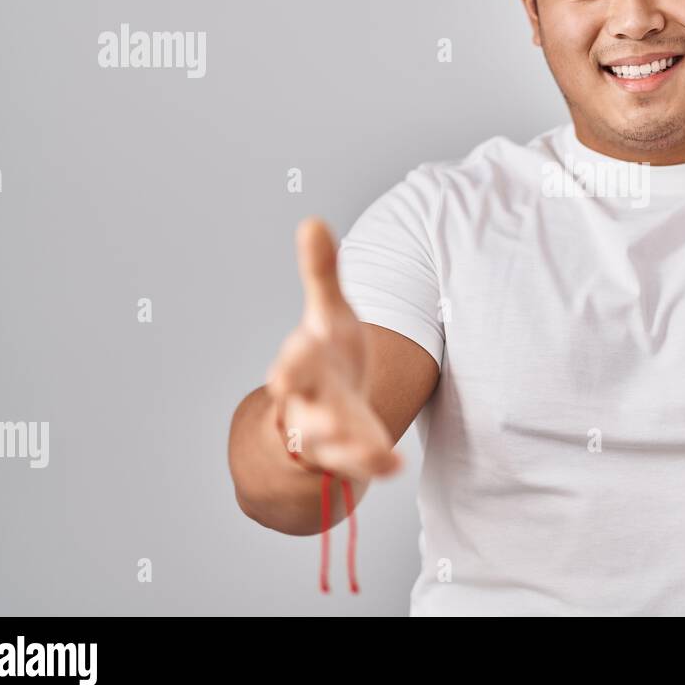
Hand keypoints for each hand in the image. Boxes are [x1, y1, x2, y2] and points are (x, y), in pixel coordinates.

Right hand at [264, 218, 402, 482]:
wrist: (319, 415)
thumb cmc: (327, 357)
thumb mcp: (328, 314)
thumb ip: (321, 273)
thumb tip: (312, 220)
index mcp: (303, 363)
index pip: (293, 363)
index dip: (292, 364)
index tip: (289, 365)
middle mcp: (309, 400)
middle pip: (303, 406)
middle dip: (308, 406)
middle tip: (308, 406)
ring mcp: (327, 431)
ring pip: (328, 442)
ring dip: (343, 443)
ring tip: (368, 447)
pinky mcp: (350, 452)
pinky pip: (359, 463)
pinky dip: (376, 464)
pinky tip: (395, 463)